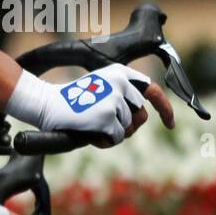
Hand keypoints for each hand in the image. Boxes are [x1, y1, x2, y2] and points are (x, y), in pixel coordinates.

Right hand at [7, 64, 174, 145]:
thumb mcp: (99, 89)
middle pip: (140, 116)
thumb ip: (121, 96)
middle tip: (107, 129)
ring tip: (91, 128)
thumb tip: (141, 118)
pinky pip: (116, 138)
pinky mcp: (108, 117)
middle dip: (128, 126)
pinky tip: (89, 135)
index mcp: (120, 73)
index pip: (152, 91)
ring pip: (127, 129)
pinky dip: (103, 141)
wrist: (45, 103)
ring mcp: (115, 101)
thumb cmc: (69, 100)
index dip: (165, 109)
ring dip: (111, 134)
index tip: (170, 124)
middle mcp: (122, 84)